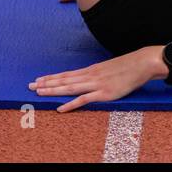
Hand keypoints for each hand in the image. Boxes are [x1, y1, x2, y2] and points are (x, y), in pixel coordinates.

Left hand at [30, 47, 162, 111]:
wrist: (142, 63)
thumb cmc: (129, 66)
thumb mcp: (110, 68)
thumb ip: (99, 74)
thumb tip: (91, 78)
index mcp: (91, 70)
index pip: (67, 74)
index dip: (52, 77)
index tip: (38, 79)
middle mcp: (90, 76)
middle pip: (64, 80)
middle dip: (46, 83)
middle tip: (29, 86)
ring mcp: (96, 84)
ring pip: (69, 88)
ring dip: (53, 90)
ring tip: (38, 92)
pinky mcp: (104, 93)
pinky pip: (84, 99)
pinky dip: (70, 104)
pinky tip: (60, 108)